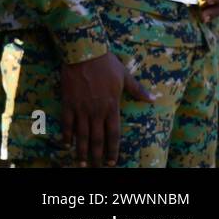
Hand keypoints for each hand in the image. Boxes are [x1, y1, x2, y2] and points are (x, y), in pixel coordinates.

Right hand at [60, 51, 149, 166]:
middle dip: (97, 155)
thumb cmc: (106, 62)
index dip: (113, 150)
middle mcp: (97, 111)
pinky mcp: (68, 102)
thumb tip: (152, 99)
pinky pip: (67, 122)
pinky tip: (66, 144)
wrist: (83, 51)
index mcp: (112, 107)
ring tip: (81, 162)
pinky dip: (66, 134)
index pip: (113, 135)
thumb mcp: (125, 76)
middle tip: (95, 167)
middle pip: (97, 139)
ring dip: (81, 150)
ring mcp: (81, 107)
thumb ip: (137, 90)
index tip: (112, 161)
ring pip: (81, 134)